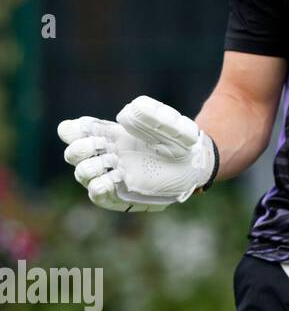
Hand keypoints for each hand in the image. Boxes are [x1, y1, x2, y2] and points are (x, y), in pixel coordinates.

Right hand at [57, 95, 216, 211]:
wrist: (195, 165)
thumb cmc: (180, 141)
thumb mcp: (168, 123)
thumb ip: (148, 115)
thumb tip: (122, 115)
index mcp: (112, 135)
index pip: (77, 131)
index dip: (72, 130)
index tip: (78, 129)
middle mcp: (107, 155)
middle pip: (74, 153)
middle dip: (80, 149)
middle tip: (101, 146)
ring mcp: (112, 175)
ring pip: (83, 173)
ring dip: (89, 168)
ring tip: (110, 163)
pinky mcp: (121, 194)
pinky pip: (98, 194)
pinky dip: (98, 187)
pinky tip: (110, 181)